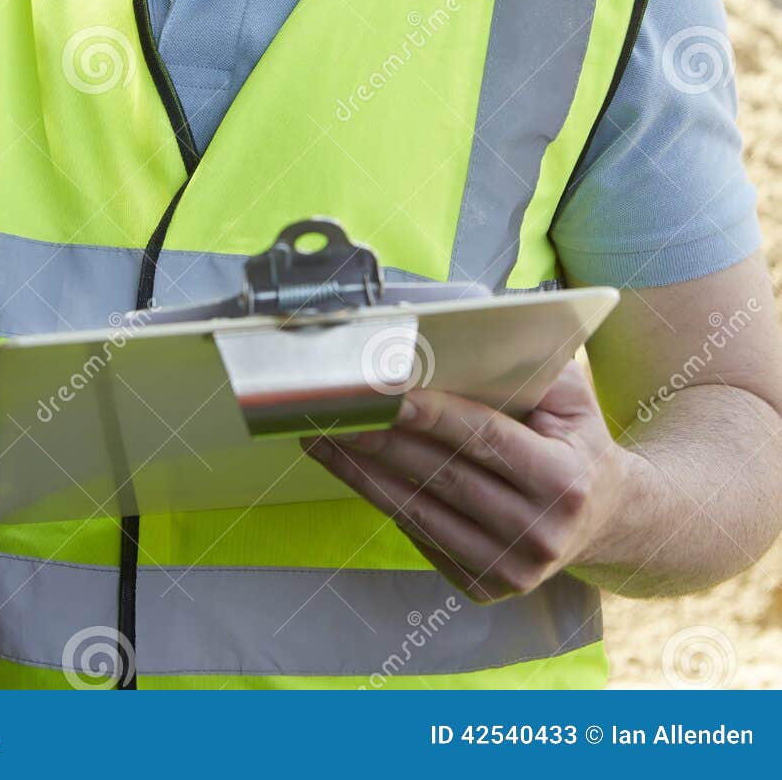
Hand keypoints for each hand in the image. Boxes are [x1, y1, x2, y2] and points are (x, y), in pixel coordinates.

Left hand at [301, 362, 626, 602]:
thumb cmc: (577, 443)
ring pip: (419, 512)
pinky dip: (382, 500)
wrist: (605, 520)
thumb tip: (461, 340)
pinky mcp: (485, 588)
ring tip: (322, 438)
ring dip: (363, 473)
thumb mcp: (572, 400)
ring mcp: (511, 570)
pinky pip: (421, 536)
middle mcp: (539, 534)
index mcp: (564, 482)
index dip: (432, 415)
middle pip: (441, 477)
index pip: (484, 440)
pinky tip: (352, 470)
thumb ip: (528, 369)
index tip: (383, 392)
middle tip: (332, 409)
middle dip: (380, 439)